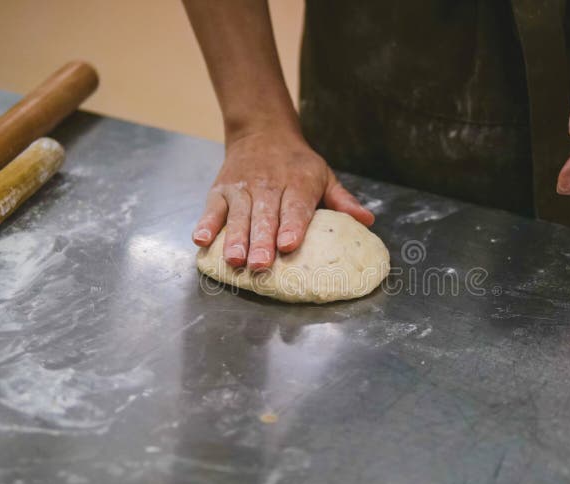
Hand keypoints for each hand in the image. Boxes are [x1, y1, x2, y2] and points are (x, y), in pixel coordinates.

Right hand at [191, 128, 373, 269]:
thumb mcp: (324, 175)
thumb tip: (367, 220)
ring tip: (235, 260)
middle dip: (261, 241)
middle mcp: (268, 186)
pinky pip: (212, 209)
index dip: (292, 226)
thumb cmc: (298, 163)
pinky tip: (202, 241)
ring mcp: (242, 189)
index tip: (289, 245)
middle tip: (260, 265)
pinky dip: (206, 224)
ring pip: (238, 215)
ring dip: (235, 239)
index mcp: (298, 184)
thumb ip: (342, 200)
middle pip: (265, 217)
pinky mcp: (221, 190)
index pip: (295, 208)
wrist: (262, 131)